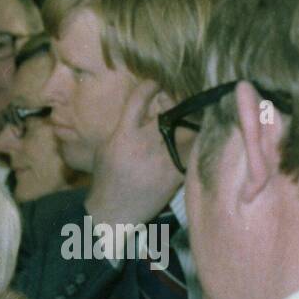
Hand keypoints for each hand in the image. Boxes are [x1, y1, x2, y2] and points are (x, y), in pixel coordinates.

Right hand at [85, 79, 181, 233]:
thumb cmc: (106, 179)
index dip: (151, 86)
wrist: (112, 213)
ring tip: (190, 120)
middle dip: (174, 105)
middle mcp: (144, 144)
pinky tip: (191, 143)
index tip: (156, 84)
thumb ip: (122, 127)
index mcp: (123, 135)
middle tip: (176, 104)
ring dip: (190, 123)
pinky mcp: (176, 174)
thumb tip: (142, 109)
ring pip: (187, 129)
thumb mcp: (105, 149)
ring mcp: (163, 159)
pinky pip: (193, 151)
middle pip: (171, 111)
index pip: (140, 98)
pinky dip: (194, 144)